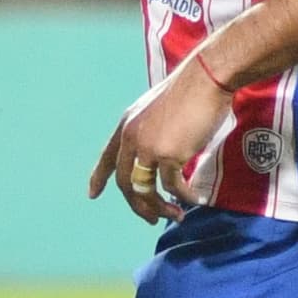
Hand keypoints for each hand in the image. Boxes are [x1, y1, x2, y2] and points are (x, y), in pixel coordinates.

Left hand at [86, 53, 234, 221]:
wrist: (206, 78)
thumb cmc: (191, 90)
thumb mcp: (159, 110)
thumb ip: (153, 132)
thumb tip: (163, 157)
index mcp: (127, 124)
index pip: (108, 157)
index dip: (98, 177)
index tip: (92, 194)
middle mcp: (132, 137)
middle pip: (125, 182)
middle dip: (138, 206)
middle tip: (152, 219)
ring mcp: (148, 147)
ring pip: (145, 189)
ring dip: (160, 207)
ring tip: (176, 215)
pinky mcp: (168, 155)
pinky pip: (173, 186)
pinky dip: (183, 196)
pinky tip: (193, 199)